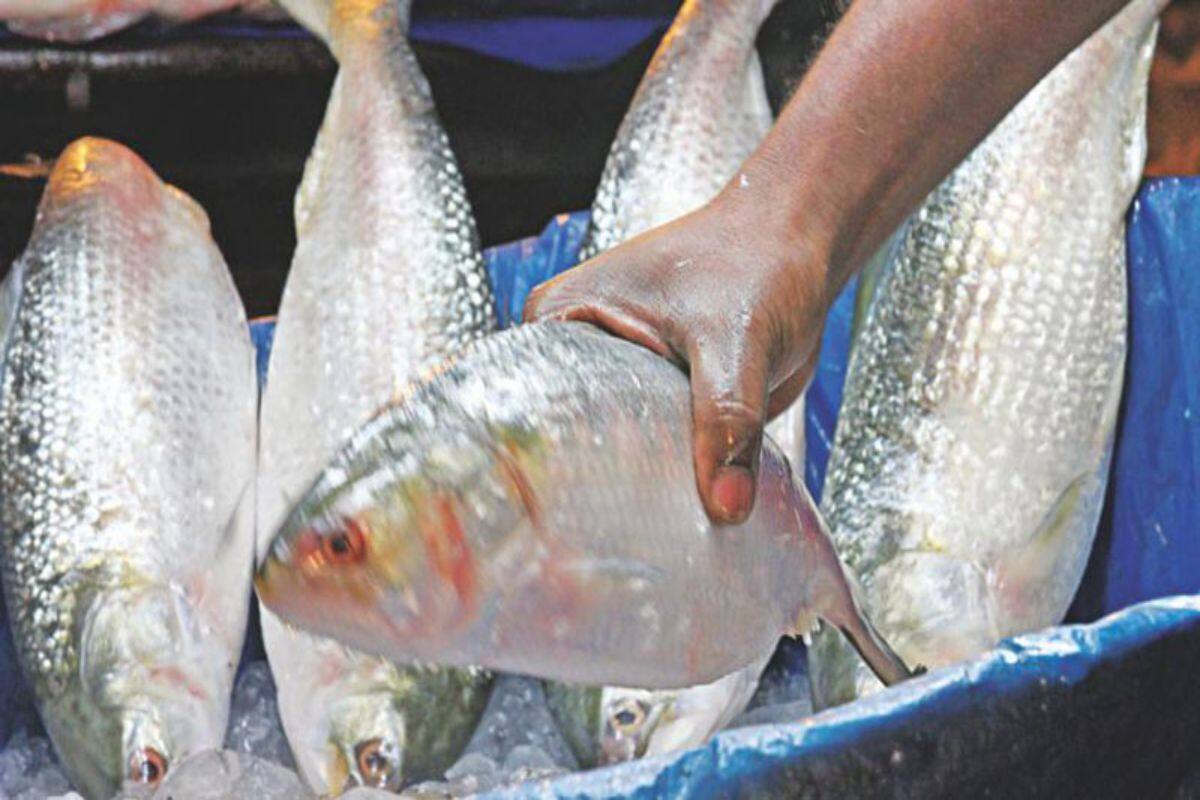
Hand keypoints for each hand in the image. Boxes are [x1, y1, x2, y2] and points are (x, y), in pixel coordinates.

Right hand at [523, 191, 829, 524]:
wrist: (802, 247)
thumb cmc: (757, 262)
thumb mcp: (734, 340)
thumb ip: (725, 420)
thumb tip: (725, 503)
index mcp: (564, 319)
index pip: (533, 404)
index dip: (551, 463)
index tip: (566, 520)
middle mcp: (581, 352)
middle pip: (572, 440)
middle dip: (599, 489)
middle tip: (616, 547)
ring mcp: (620, 380)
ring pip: (618, 453)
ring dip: (642, 491)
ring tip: (653, 541)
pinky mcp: (660, 403)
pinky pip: (657, 456)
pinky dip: (674, 484)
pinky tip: (686, 521)